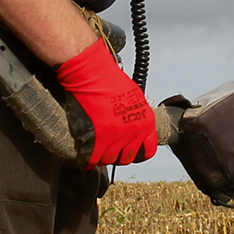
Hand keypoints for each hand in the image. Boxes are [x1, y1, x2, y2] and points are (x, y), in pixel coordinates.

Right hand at [54, 41, 158, 165]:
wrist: (91, 73)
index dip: (138, 153)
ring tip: (96, 149)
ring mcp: (116, 137)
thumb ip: (137, 117)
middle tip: (109, 149)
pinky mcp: (98, 139)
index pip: (148, 150)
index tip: (131, 152)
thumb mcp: (135, 98)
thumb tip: (135, 130)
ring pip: (109, 160)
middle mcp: (134, 132)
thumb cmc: (109, 80)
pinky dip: (88, 160)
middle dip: (118, 155)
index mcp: (146, 121)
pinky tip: (86, 156)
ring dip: (102, 157)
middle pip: (127, 157)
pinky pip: (93, 160)